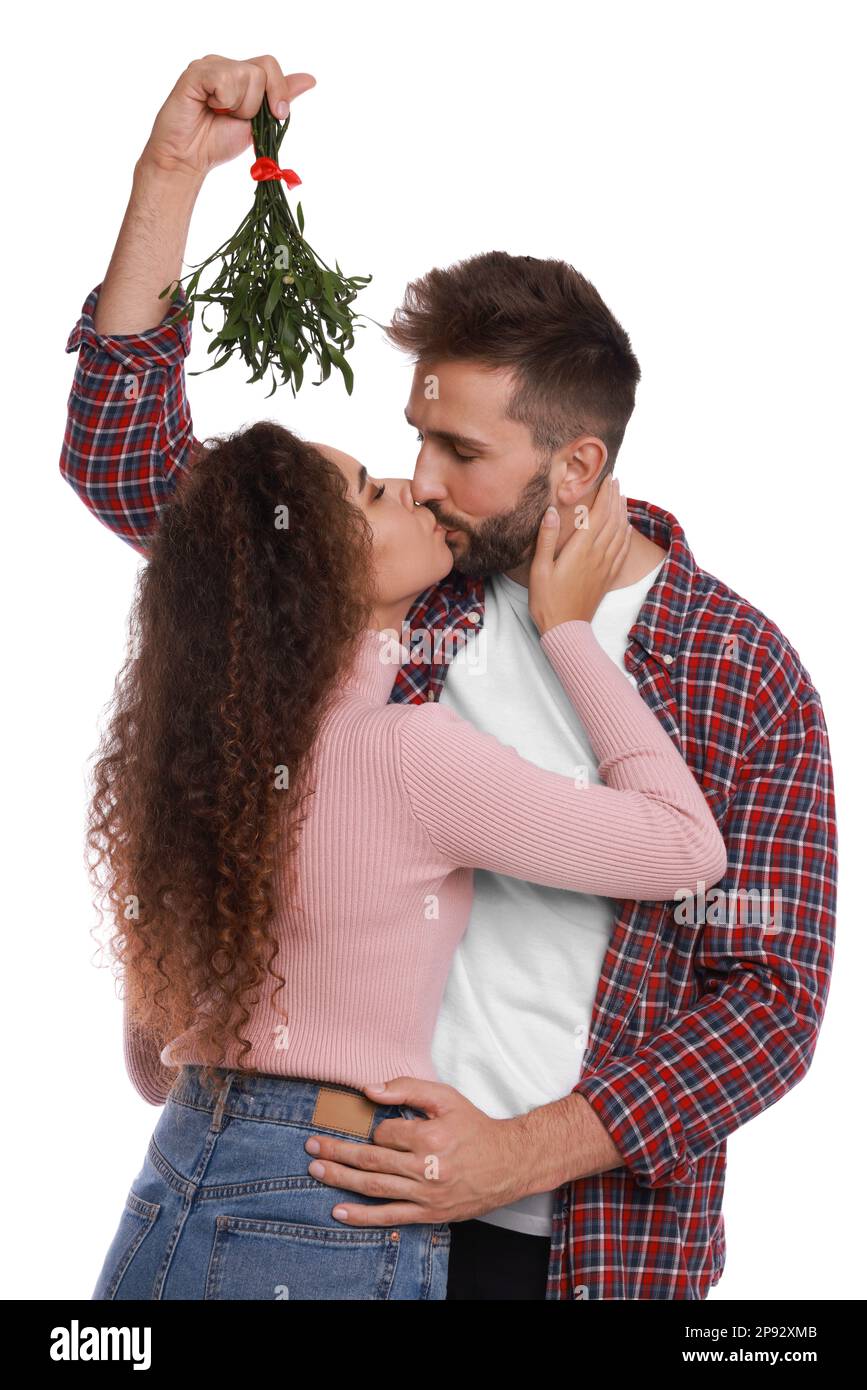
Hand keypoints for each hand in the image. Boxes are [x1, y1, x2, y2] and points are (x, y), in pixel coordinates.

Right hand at [139, 54, 315, 181]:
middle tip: (233, 117)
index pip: (270, 65)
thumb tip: (310, 79)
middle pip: (261, 71)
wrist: (189, 159)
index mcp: (240, 75)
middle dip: (254, 104)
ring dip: (237, 106)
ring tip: (217, 113)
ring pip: (244, 75)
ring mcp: (209, 66)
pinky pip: (223, 79)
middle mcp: (225, 65)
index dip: (279, 90)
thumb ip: (281, 98)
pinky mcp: (195, 72)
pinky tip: (207, 107)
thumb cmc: (217, 142)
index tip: (278, 115)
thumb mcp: (259, 122)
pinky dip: (222, 100)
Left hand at [302, 1078, 531, 1224]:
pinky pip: (390, 1216)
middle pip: (371, 1160)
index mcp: (430, 1136)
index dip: (378, 1129)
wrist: (508, 1163)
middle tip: (310, 1146)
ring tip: (315, 1170)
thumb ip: (407, 1088)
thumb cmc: (474, 1126)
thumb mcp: (446, 1097)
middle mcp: (426, 1167)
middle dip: (336, 1152)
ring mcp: (426, 1194)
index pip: (386, 1133)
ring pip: (374, 1187)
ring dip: (340, 1179)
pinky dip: (362, 1216)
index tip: (381, 1129)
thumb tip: (369, 1089)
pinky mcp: (428, 1214)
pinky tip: (338, 1211)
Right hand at [529, 476, 631, 634]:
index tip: (607, 478)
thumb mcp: (539, 569)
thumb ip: (546, 538)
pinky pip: (622, 550)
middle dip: (615, 498)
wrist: (566, 629)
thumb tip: (550, 511)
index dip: (604, 494)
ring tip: (622, 497)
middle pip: (612, 519)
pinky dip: (626, 535)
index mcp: (581, 549)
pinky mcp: (608, 577)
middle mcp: (597, 555)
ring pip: (620, 533)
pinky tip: (627, 528)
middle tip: (616, 482)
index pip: (597, 514)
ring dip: (622, 512)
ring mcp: (605, 566)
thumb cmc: (547, 601)